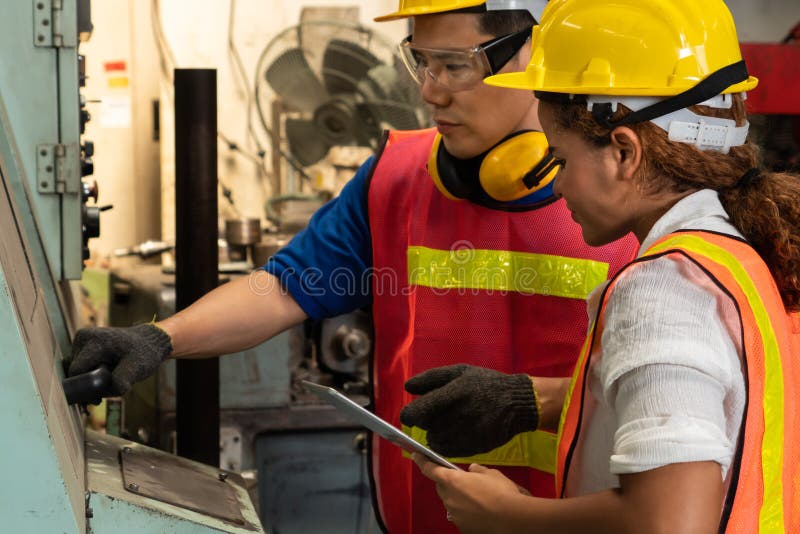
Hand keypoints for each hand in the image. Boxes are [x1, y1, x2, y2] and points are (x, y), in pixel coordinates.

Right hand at [68, 324, 172, 394]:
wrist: (149, 341)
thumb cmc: (144, 354)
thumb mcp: (137, 368)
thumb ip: (119, 382)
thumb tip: (99, 395)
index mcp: (95, 341)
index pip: (76, 371)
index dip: (86, 387)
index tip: (101, 395)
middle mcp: (83, 337)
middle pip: (74, 372)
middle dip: (88, 384)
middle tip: (110, 385)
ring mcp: (81, 340)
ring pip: (75, 371)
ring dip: (89, 379)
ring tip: (110, 376)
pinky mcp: (81, 346)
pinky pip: (78, 366)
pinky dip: (88, 374)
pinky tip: (104, 374)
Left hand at [400, 364, 538, 456]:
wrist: (517, 402)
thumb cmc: (485, 384)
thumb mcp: (459, 372)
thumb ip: (431, 378)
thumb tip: (407, 387)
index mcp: (452, 394)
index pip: (418, 412)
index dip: (410, 415)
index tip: (411, 414)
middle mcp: (457, 416)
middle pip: (426, 428)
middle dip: (426, 422)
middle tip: (436, 415)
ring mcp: (466, 434)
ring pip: (435, 441)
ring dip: (435, 435)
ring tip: (446, 424)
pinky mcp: (474, 448)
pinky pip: (448, 452)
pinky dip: (446, 445)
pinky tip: (453, 434)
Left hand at [412, 454, 528, 533]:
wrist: (512, 519)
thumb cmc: (501, 492)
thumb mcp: (491, 474)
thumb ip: (478, 471)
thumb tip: (472, 470)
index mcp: (452, 481)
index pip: (430, 469)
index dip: (422, 462)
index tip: (416, 456)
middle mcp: (449, 498)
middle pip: (441, 487)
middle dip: (448, 483)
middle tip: (463, 481)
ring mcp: (455, 515)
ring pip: (451, 503)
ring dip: (458, 498)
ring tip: (477, 498)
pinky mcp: (462, 527)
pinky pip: (460, 516)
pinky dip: (466, 512)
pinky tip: (480, 512)